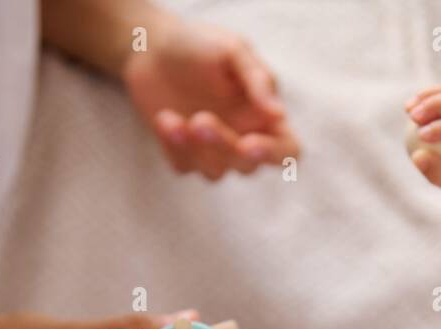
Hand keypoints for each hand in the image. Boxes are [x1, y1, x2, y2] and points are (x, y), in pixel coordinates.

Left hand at [123, 15, 298, 178]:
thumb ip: (257, 79)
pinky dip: (172, 145)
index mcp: (265, 116)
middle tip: (200, 120)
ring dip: (194, 148)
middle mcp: (244, 138)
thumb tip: (279, 114)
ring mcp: (213, 151)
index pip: (287, 150)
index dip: (274, 154)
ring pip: (215, 173)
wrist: (153, 47)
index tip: (250, 143)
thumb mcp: (233, 49)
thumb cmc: (202, 44)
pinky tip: (163, 118)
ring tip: (169, 117)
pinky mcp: (184, 155)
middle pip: (247, 166)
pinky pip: (183, 166)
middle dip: (223, 145)